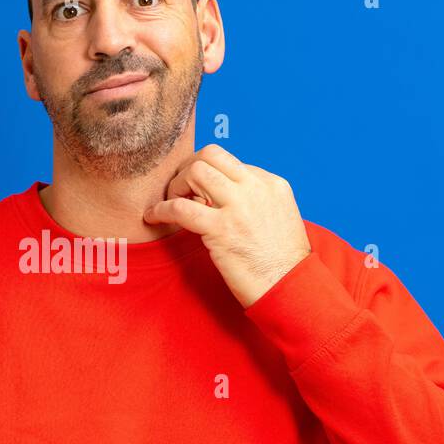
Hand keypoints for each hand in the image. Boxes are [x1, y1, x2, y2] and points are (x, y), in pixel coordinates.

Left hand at [144, 144, 311, 307]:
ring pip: (195, 171)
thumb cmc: (281, 263)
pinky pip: (180, 208)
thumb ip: (256, 202)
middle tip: (180, 190)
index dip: (208, 175)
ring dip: (176, 185)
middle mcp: (256, 188)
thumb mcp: (280, 218)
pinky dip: (161, 209)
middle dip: (188, 168)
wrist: (290, 288)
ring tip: (170, 202)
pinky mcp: (221, 230)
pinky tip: (153, 217)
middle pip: (210, 155)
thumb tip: (224, 197)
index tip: (198, 193)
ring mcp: (239, 207)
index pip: (230, 162)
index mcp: (271, 184)